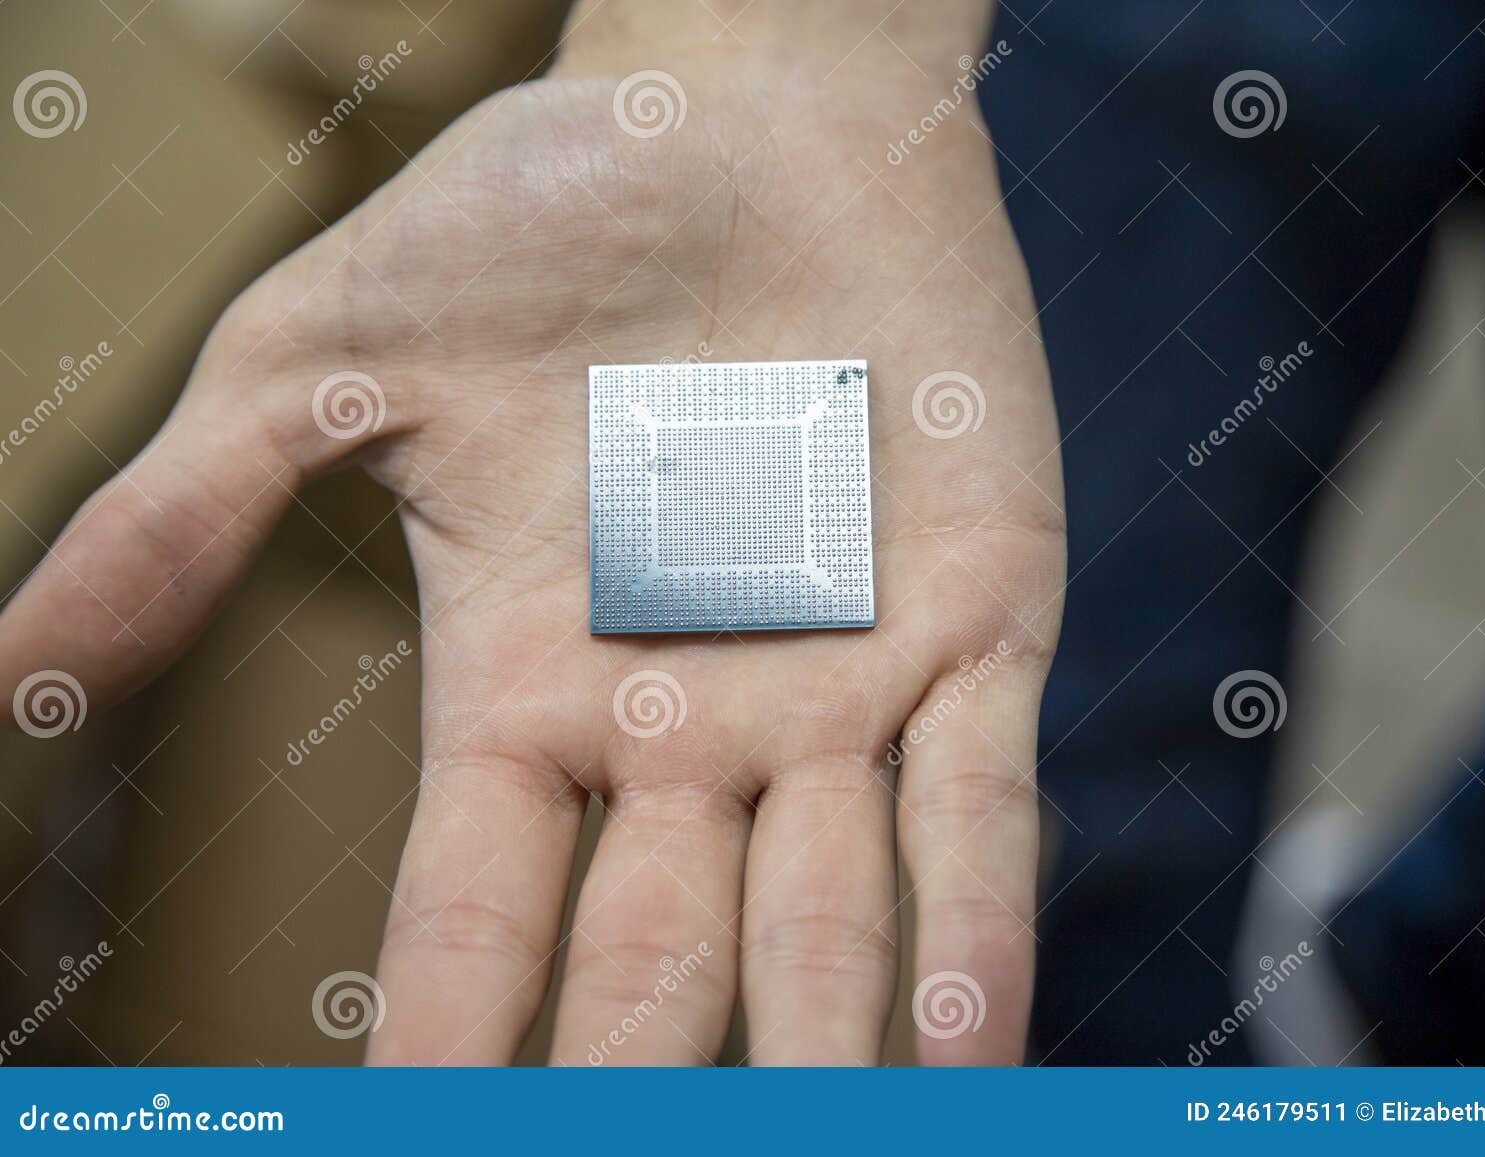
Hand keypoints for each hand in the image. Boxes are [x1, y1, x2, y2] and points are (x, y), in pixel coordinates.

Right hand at [0, 11, 1063, 1064]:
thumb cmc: (541, 212)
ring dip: (824, 1058)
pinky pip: (977, 802)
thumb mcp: (324, 360)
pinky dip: (977, 927)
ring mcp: (841, 686)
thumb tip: (0, 666)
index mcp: (530, 694)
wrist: (748, 110)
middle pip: (659, 967)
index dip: (449, 1052)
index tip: (415, 1141)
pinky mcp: (975, 620)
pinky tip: (967, 1054)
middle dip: (639, 1089)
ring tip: (825, 1153)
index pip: (476, 925)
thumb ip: (185, 517)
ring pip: (833, 920)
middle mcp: (688, 728)